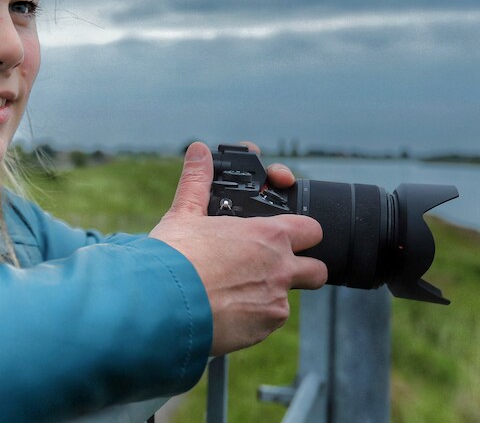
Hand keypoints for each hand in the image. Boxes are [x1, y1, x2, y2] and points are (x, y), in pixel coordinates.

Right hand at [149, 142, 326, 356]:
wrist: (162, 305)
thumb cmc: (175, 256)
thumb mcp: (185, 213)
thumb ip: (198, 181)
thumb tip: (199, 150)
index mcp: (269, 235)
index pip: (312, 229)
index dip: (302, 231)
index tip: (287, 233)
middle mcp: (281, 267)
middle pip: (318, 269)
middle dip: (303, 267)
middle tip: (272, 265)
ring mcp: (275, 301)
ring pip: (287, 297)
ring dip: (271, 293)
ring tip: (236, 290)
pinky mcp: (263, 328)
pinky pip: (268, 321)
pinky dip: (253, 316)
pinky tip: (227, 309)